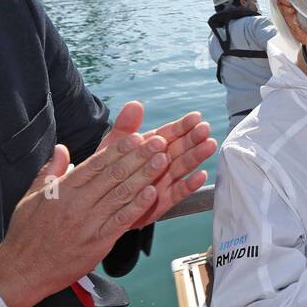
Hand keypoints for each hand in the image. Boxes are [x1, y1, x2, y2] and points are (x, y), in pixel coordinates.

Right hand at [0, 131, 173, 306]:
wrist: (22, 271)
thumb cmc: (26, 235)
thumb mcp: (30, 198)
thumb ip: (50, 171)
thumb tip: (61, 148)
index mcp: (62, 190)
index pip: (96, 164)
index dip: (119, 149)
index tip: (137, 137)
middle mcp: (77, 204)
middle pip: (113, 175)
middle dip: (138, 156)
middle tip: (158, 141)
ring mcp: (89, 223)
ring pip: (121, 194)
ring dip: (144, 175)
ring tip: (162, 160)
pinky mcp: (98, 242)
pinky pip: (122, 220)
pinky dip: (138, 206)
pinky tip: (153, 193)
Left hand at [108, 106, 216, 226]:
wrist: (97, 203)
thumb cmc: (105, 172)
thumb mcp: (112, 147)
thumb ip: (125, 127)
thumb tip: (135, 104)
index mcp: (150, 147)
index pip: (169, 133)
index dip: (182, 125)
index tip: (196, 117)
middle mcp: (161, 163)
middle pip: (180, 149)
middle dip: (193, 139)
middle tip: (205, 129)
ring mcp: (164, 182)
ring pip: (182, 167)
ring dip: (196, 157)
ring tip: (209, 145)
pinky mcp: (163, 202)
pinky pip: (178, 193)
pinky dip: (190, 185)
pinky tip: (201, 175)